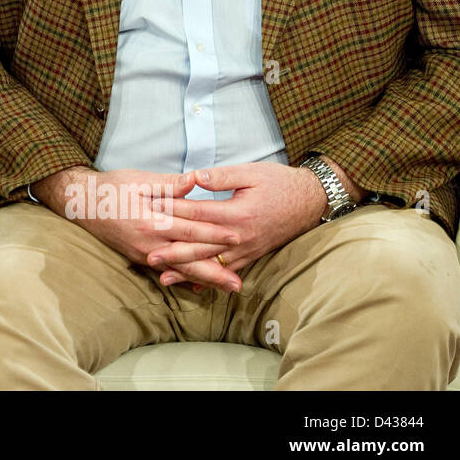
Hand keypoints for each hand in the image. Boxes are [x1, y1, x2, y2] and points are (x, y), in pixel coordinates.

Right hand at [31, 167, 244, 289]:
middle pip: (188, 259)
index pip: (190, 229)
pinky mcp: (140, 258)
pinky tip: (201, 286)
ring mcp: (144, 253)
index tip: (237, 237)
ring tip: (226, 289)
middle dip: (216, 272)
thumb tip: (196, 180)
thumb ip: (169, 184)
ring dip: (205, 280)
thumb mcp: (138, 179)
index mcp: (150, 220)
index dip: (214, 233)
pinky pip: (167, 271)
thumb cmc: (111, 188)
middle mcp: (148, 242)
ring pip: (180, 270)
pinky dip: (186, 278)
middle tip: (239, 284)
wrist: (83, 204)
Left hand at [141, 162, 330, 293]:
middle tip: (149, 257)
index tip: (151, 209)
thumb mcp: (250, 173)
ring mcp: (247, 249)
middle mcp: (241, 236)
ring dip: (187, 272)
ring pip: (212, 264)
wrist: (310, 201)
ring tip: (163, 278)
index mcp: (238, 213)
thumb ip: (220, 176)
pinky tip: (194, 287)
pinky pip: (228, 270)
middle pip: (201, 246)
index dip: (173, 210)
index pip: (198, 212)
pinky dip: (210, 280)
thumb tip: (194, 177)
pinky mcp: (252, 255)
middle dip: (173, 252)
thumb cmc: (279, 183)